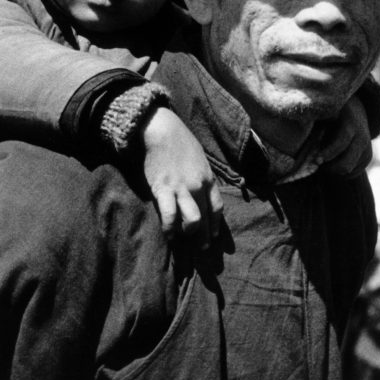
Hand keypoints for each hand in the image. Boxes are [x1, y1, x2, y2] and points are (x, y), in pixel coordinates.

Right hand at [142, 108, 223, 248]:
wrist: (163, 131)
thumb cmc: (180, 142)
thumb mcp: (199, 158)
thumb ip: (201, 175)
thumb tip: (200, 189)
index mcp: (208, 179)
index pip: (217, 208)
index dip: (216, 224)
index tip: (215, 236)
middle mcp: (198, 186)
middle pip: (206, 217)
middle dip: (205, 236)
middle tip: (202, 248)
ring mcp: (182, 189)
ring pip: (193, 220)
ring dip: (190, 233)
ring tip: (182, 238)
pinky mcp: (164, 190)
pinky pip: (170, 216)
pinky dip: (170, 229)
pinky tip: (168, 235)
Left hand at [317, 96, 372, 176]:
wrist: (355, 111)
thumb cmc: (332, 113)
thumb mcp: (325, 113)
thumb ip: (314, 121)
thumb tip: (297, 132)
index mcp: (350, 123)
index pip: (341, 142)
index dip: (328, 153)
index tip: (316, 160)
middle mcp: (362, 137)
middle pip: (347, 164)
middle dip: (330, 168)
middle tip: (317, 164)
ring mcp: (367, 148)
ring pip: (349, 171)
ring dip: (334, 171)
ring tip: (322, 161)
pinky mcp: (368, 157)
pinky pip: (353, 172)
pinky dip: (341, 172)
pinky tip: (332, 161)